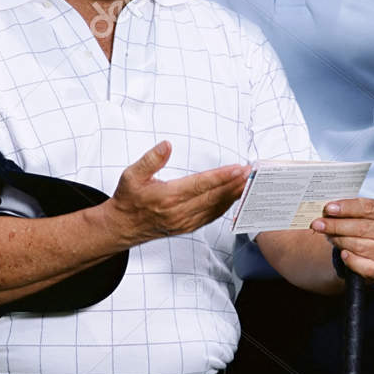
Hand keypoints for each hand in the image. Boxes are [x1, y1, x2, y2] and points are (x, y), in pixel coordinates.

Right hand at [103, 142, 249, 245]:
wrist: (122, 226)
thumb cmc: (128, 199)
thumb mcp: (132, 175)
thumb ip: (151, 160)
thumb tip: (166, 145)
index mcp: (167, 197)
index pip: (201, 185)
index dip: (222, 176)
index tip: (238, 169)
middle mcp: (179, 212)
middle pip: (214, 197)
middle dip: (234, 184)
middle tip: (251, 172)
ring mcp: (184, 222)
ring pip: (216, 208)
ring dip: (233, 195)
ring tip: (248, 182)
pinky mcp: (187, 227)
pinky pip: (211, 216)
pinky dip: (225, 206)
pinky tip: (233, 197)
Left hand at [312, 196, 373, 282]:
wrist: (370, 254)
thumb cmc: (361, 229)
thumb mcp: (357, 215)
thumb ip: (345, 211)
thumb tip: (325, 210)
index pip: (367, 207)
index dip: (347, 207)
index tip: (328, 208)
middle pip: (361, 227)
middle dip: (335, 225)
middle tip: (317, 224)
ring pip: (359, 245)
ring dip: (339, 241)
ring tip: (328, 237)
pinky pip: (362, 265)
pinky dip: (349, 259)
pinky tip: (342, 254)